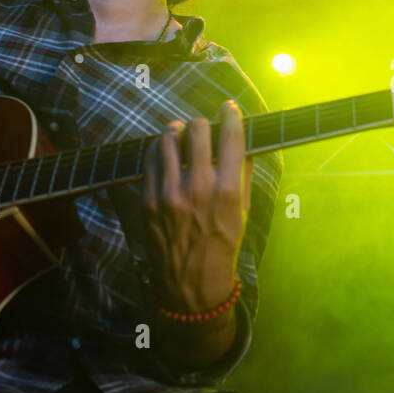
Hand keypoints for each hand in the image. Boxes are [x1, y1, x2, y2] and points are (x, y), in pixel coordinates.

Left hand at [141, 99, 252, 312]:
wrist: (192, 285)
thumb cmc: (222, 247)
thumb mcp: (242, 212)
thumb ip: (242, 175)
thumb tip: (245, 144)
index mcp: (226, 191)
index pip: (230, 137)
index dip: (231, 115)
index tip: (229, 107)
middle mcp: (197, 189)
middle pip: (196, 130)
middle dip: (201, 123)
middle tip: (202, 126)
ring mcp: (169, 194)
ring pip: (167, 140)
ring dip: (175, 132)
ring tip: (179, 133)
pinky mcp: (148, 201)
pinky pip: (150, 161)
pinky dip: (158, 151)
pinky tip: (165, 153)